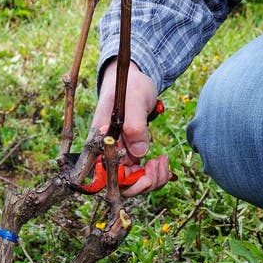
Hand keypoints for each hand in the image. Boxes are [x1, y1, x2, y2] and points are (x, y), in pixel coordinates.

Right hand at [93, 60, 171, 196]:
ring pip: (131, 182)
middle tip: (158, 165)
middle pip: (118, 184)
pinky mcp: (129, 152)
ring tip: (163, 162)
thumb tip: (138, 153)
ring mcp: (117, 153)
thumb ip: (134, 125)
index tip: (143, 169)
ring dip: (150, 179)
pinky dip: (153, 173)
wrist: (132, 78)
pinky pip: (139, 174)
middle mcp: (106, 150)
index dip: (124, 181)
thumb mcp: (134, 99)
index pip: (104, 175)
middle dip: (141, 183)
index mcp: (99, 140)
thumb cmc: (128, 84)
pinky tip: (162, 161)